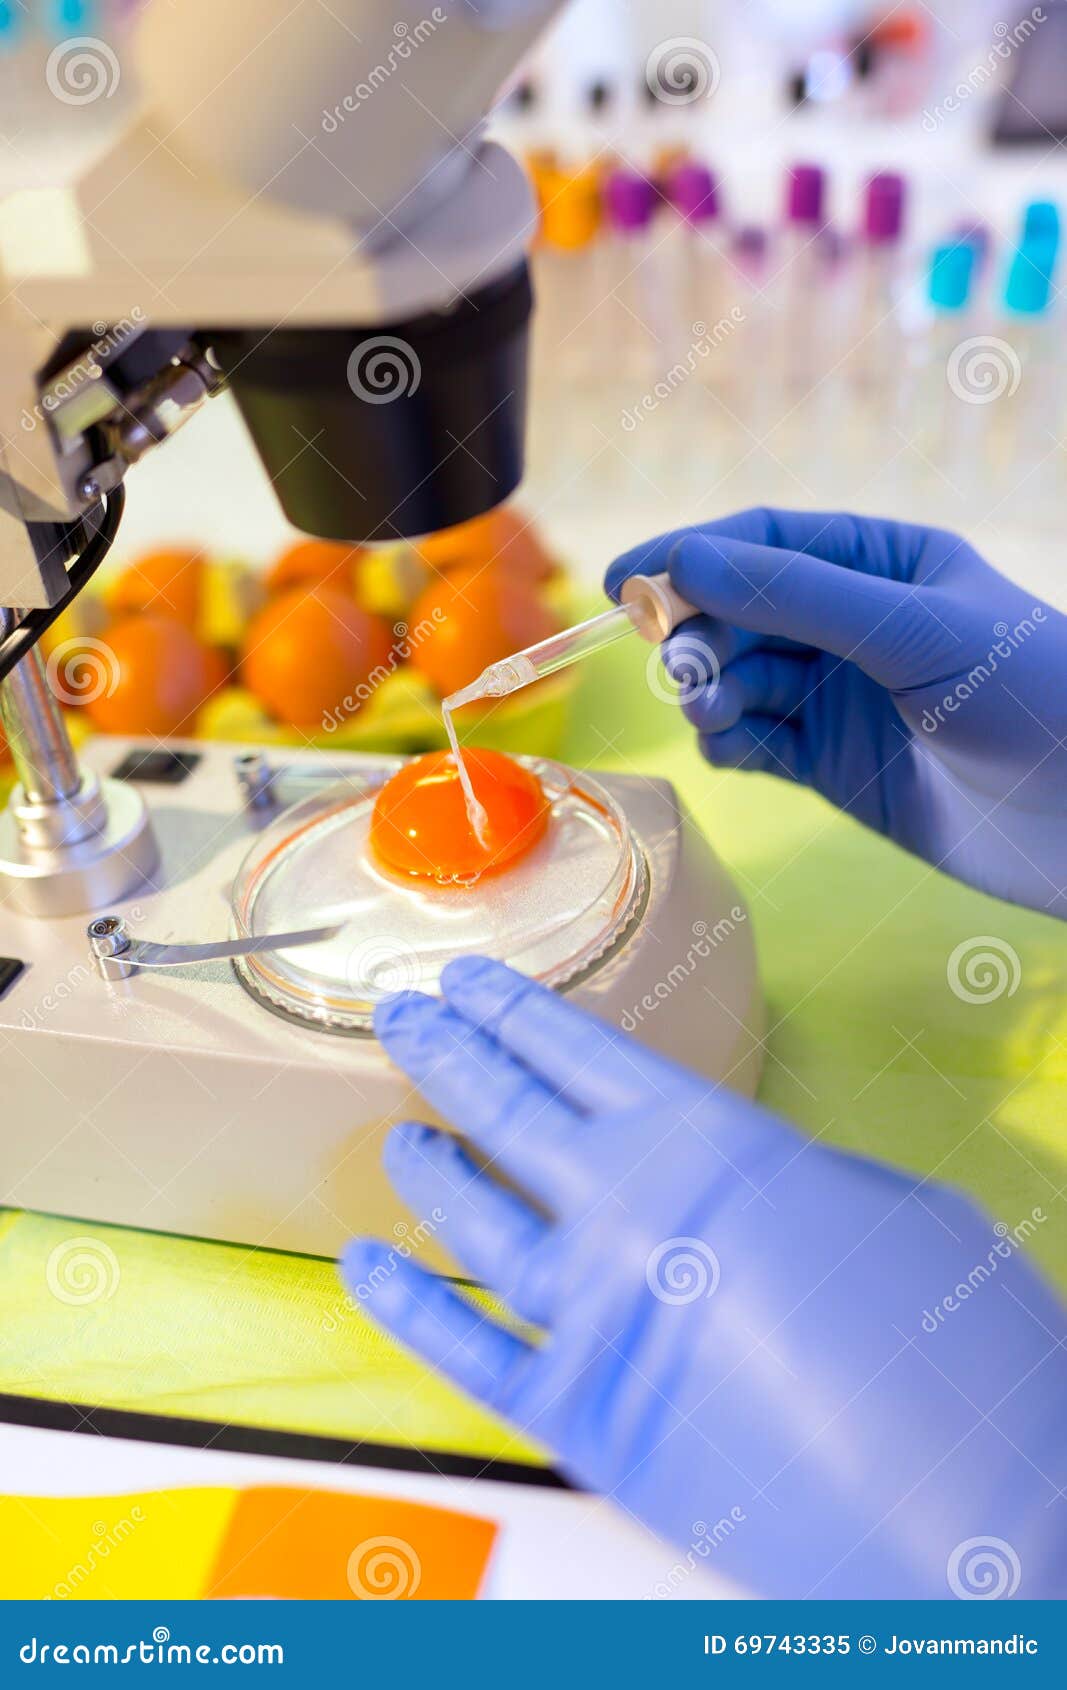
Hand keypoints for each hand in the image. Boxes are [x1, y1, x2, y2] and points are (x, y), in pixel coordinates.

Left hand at [342, 958, 1066, 1598]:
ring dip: (428, 1168)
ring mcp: (591, 1312)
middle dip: (448, 1053)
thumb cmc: (952, 1347)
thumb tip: (733, 1178)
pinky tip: (368, 1267)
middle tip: (403, 1017)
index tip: (465, 981)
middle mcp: (628, 1210)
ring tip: (402, 1134)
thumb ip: (778, 1175)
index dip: (511, 1010)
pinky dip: (407, 1308)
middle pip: (507, 1110)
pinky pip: (465, 1351)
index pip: (576, 1052)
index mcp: (708, 1142)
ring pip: (475, 1219)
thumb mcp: (886, 1204)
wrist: (965, 1508)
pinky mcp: (578, 1416)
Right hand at [606, 508, 1066, 916]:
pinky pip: (752, 741)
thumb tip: (686, 561)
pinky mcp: (830, 768)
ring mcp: (838, 698)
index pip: (765, 540)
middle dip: (702, 632)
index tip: (625, 580)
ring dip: (710, 689)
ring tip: (713, 709)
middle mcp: (852, 625)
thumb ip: (797, 595)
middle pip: (739, 612)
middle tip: (686, 665)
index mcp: (882, 563)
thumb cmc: (1029, 697)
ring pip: (738, 679)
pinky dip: (728, 740)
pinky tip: (733, 745)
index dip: (691, 554)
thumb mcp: (912, 631)